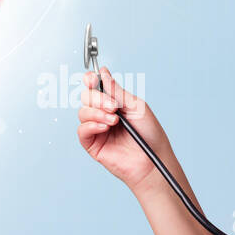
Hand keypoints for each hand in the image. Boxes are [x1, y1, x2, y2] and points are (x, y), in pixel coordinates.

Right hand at [77, 67, 171, 195]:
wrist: (152, 160)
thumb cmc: (149, 135)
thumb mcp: (136, 107)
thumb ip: (118, 91)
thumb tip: (103, 73)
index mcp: (114, 103)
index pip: (96, 87)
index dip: (90, 80)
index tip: (92, 78)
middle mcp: (103, 114)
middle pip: (86, 97)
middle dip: (98, 98)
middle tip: (114, 106)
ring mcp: (97, 129)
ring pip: (83, 112)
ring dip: (97, 113)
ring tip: (114, 121)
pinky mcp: (93, 144)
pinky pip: (82, 130)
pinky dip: (91, 125)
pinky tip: (105, 127)